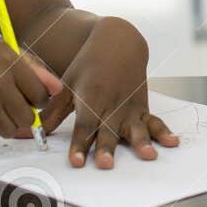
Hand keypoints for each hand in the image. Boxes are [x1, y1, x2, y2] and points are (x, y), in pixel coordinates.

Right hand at [0, 23, 62, 138]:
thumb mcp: (2, 47)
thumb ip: (32, 68)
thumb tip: (58, 89)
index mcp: (11, 61)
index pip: (42, 95)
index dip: (39, 100)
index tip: (31, 97)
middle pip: (27, 117)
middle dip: (24, 115)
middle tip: (14, 105)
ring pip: (8, 129)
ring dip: (6, 123)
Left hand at [39, 17, 179, 168]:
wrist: (118, 41)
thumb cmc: (89, 64)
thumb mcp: (67, 83)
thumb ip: (54, 110)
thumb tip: (34, 131)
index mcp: (91, 98)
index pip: (84, 126)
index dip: (79, 145)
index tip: (76, 163)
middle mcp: (112, 104)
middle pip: (108, 130)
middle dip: (107, 147)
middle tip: (106, 164)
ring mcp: (129, 106)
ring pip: (135, 127)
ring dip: (141, 142)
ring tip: (148, 155)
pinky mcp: (142, 107)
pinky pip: (154, 121)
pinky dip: (164, 132)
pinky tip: (172, 143)